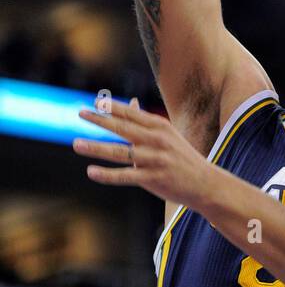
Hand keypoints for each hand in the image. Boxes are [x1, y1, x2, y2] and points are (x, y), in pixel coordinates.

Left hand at [73, 97, 215, 206]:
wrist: (205, 183)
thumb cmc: (182, 158)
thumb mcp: (167, 135)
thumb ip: (145, 122)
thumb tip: (130, 102)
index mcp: (160, 126)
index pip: (131, 113)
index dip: (111, 107)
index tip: (94, 103)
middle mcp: (157, 140)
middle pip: (122, 128)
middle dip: (99, 120)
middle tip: (80, 114)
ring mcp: (154, 160)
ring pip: (119, 152)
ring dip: (96, 148)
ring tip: (76, 144)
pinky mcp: (152, 179)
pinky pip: (125, 176)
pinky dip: (107, 174)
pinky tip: (91, 171)